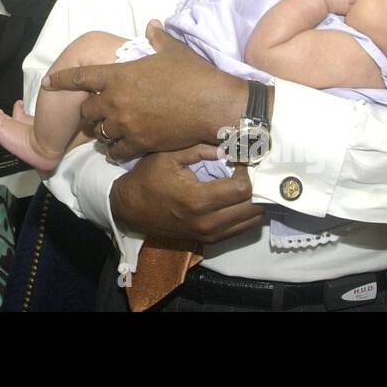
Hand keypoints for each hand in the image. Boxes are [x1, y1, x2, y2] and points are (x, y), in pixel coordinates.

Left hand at [48, 20, 246, 161]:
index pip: (80, 77)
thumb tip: (152, 24)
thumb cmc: (192, 74)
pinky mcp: (139, 143)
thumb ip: (157, 38)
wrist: (211, 104)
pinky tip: (119, 149)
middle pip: (86, 111)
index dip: (62, 80)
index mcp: (118, 75)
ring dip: (101, 131)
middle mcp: (115, 100)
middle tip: (96, 112)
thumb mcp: (172, 50)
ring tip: (108, 131)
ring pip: (99, 133)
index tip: (49, 83)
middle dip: (88, 111)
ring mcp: (125, 124)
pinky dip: (115, 150)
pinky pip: (116, 151)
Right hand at [110, 144, 262, 243]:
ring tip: (244, 183)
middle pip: (253, 207)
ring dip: (254, 201)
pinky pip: (241, 229)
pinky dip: (246, 213)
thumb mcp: (170, 155)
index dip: (247, 172)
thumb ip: (201, 149)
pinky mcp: (209, 240)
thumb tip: (231, 146)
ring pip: (251, 221)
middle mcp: (207, 222)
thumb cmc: (148, 178)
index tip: (241, 160)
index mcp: (198, 200)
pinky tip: (237, 197)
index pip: (242, 188)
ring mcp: (209, 234)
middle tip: (249, 171)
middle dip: (256, 187)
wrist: (130, 208)